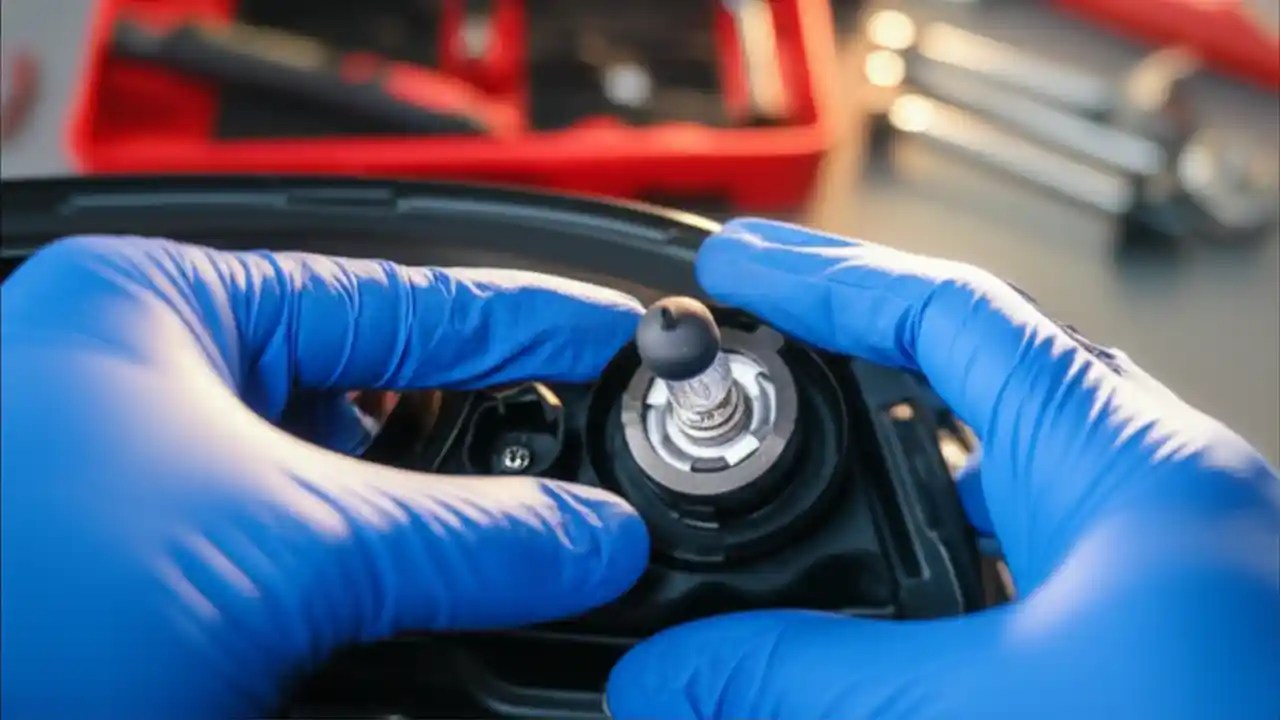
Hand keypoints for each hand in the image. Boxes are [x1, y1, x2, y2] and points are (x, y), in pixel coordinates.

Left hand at [1, 236, 648, 717]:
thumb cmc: (13, 612)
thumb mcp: (277, 545)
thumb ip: (461, 536)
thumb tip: (587, 535)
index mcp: (158, 310)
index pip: (388, 298)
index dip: (515, 321)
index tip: (609, 336)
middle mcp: (155, 389)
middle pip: (374, 396)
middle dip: (483, 438)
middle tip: (593, 458)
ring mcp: (163, 492)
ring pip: (350, 490)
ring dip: (439, 525)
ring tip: (540, 536)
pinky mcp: (174, 582)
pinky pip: (317, 563)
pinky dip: (386, 584)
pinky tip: (446, 597)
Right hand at [606, 219, 1278, 718]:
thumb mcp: (987, 710)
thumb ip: (810, 683)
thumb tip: (679, 672)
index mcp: (1127, 462)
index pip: (952, 313)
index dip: (827, 277)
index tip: (738, 266)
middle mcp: (1145, 485)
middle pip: (970, 365)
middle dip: (852, 345)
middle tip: (757, 326)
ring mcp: (1147, 550)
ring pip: (993, 456)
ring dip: (894, 445)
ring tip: (802, 434)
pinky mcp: (1141, 613)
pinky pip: (1018, 533)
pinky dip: (934, 530)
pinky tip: (887, 562)